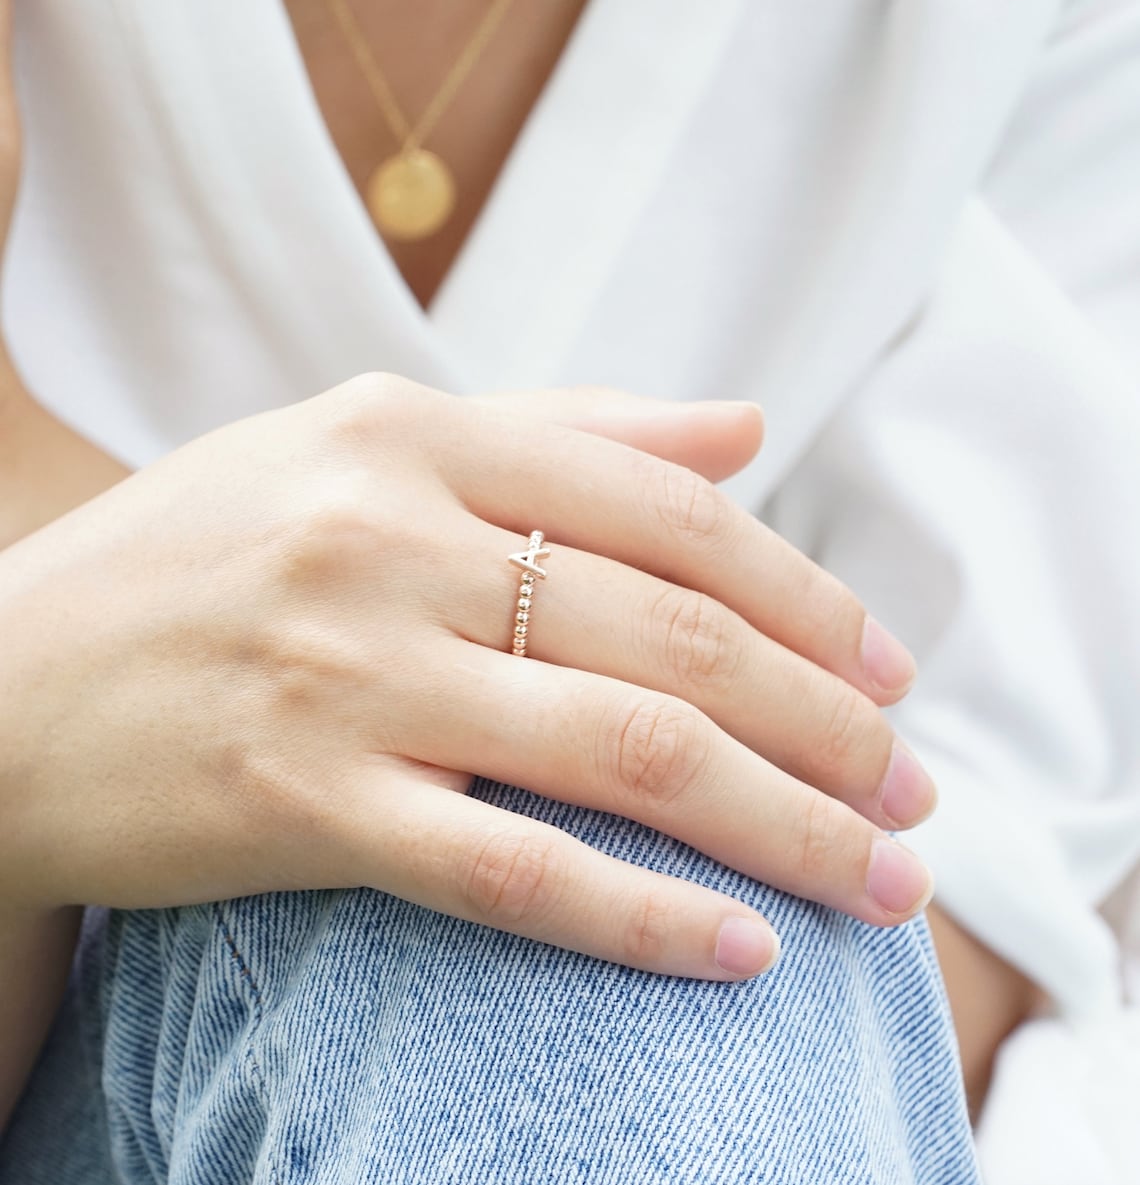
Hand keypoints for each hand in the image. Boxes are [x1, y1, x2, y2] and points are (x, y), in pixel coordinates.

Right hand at [0, 369, 934, 980]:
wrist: (0, 676)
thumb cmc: (202, 554)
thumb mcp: (361, 446)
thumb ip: (562, 428)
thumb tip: (741, 429)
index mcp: (413, 433)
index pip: (667, 510)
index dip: (802, 595)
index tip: (886, 673)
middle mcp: (388, 535)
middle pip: (672, 634)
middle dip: (824, 725)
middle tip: (913, 795)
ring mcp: (345, 669)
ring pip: (623, 749)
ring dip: (781, 825)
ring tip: (874, 879)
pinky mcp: (298, 801)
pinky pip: (511, 870)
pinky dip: (641, 916)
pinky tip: (738, 952)